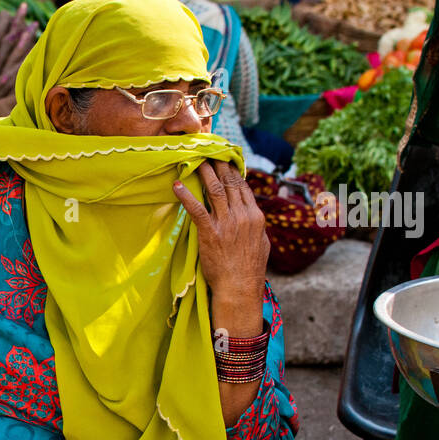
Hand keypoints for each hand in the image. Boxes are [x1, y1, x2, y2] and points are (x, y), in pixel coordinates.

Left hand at [172, 160, 268, 302]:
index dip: (233, 171)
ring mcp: (226, 223)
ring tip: (195, 160)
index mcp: (255, 216)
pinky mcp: (210, 232)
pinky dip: (186, 195)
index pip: (243, 187)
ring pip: (214, 190)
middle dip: (219, 166)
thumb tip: (253, 217)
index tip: (225, 161)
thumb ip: (256, 227)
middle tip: (209, 152)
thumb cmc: (250, 269)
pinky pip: (196, 209)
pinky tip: (177, 185)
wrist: (239, 287)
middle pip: (229, 183)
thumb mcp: (261, 244)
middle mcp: (242, 215)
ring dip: (204, 173)